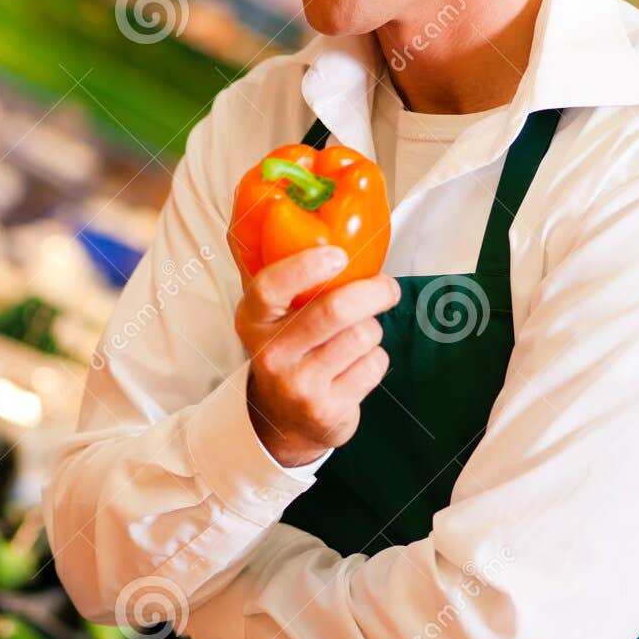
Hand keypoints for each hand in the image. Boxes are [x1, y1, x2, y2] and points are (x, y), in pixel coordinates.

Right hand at [234, 246, 402, 467]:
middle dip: (373, 292)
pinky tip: (357, 364)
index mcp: (252, 319)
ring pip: (362, 336)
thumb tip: (310, 219)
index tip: (337, 254)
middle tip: (386, 287)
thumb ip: (286, 277)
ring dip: (373, 329)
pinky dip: (375, 358)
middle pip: (335, 310)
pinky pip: (373, 365)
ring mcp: (297, 385)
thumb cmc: (289, 350)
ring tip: (359, 334)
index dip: (305, 267)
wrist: (284, 419)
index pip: (270, 288)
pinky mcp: (326, 409)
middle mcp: (270, 352)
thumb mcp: (272, 316)